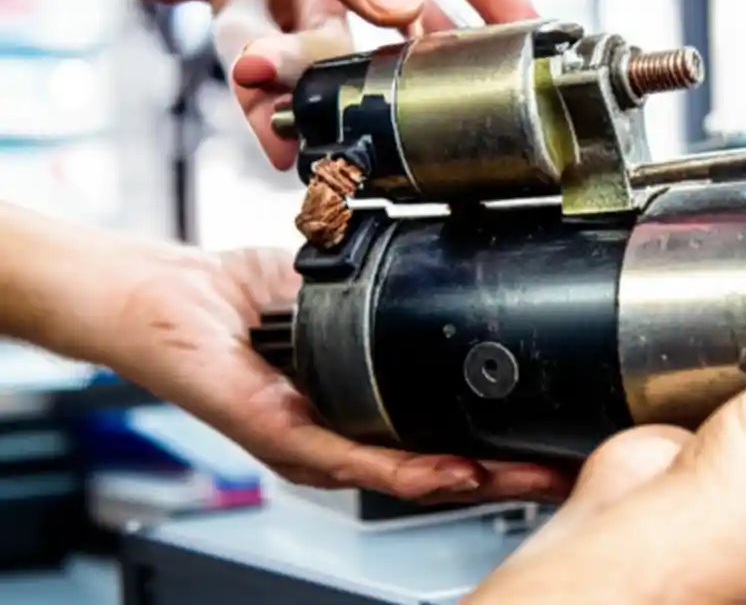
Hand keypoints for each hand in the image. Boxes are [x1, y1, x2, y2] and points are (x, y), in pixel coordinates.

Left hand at [51, 0, 532, 167]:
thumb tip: (401, 7)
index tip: (532, 48)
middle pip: (400, 23)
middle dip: (400, 70)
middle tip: (415, 115)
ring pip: (331, 54)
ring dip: (312, 84)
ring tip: (291, 104)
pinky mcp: (253, 14)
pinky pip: (271, 67)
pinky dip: (265, 100)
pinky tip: (267, 130)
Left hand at [115, 246, 568, 502]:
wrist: (167, 296)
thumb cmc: (237, 298)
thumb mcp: (339, 292)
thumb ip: (389, 300)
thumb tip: (453, 278)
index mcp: (357, 410)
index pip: (440, 437)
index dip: (499, 445)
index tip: (555, 439)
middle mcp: (339, 441)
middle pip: (437, 471)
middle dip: (507, 474)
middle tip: (564, 469)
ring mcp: (314, 447)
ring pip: (407, 480)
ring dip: (476, 482)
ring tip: (529, 476)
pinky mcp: (285, 438)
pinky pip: (355, 464)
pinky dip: (410, 473)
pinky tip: (455, 472)